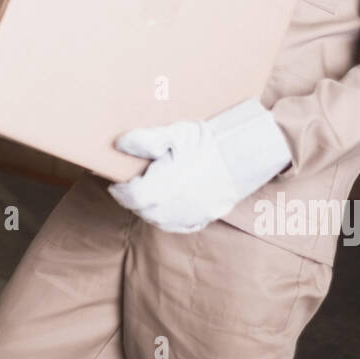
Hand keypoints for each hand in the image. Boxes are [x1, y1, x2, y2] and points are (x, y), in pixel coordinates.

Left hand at [108, 99, 292, 233]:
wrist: (241, 160)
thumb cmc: (206, 145)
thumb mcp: (175, 135)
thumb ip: (145, 140)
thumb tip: (119, 144)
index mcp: (161, 189)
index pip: (129, 198)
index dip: (120, 190)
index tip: (117, 180)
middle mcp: (171, 209)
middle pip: (140, 209)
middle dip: (133, 196)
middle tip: (133, 181)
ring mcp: (185, 218)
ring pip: (155, 218)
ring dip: (148, 206)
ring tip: (150, 188)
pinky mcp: (197, 221)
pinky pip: (173, 223)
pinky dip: (165, 214)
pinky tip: (167, 200)